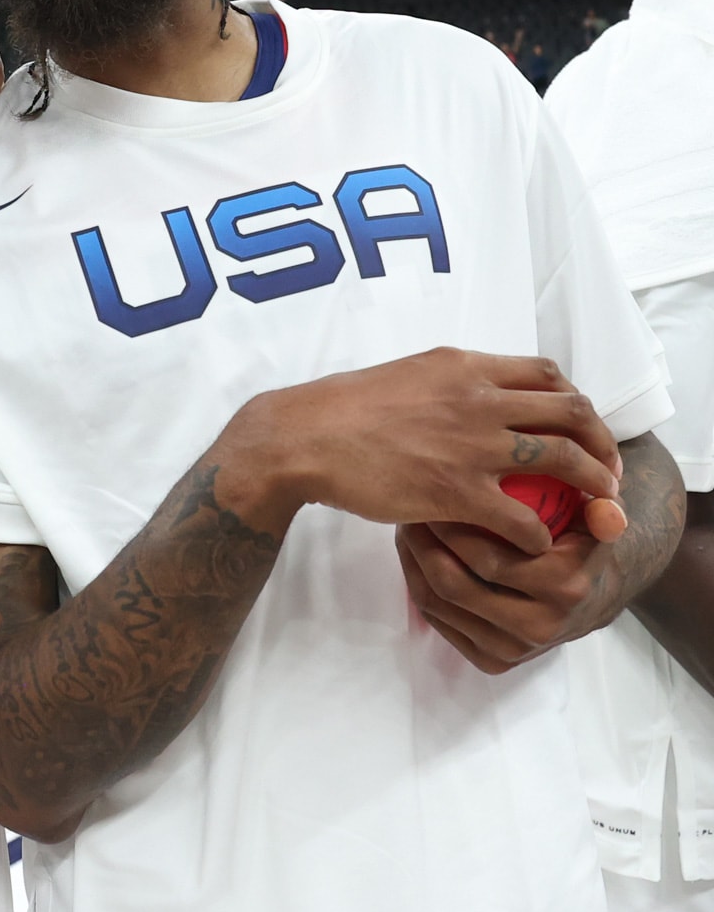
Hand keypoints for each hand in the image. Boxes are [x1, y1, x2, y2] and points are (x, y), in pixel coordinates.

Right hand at [230, 349, 621, 552]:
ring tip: (600, 506)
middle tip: (607, 470)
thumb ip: (449, 384)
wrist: (304, 437)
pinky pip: (522, 516)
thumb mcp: (408, 376)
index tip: (582, 426)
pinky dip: (540, 533)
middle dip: (602, 442)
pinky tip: (537, 545)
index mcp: (465, 367)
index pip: (546, 373)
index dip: (576, 400)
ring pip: (561, 458)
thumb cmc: (344, 409)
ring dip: (592, 484)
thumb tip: (475, 395)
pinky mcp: (455, 491)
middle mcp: (478, 398)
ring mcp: (470, 445)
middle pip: (570, 411)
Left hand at [396, 520, 624, 673]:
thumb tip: (608, 509)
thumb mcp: (597, 527)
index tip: (433, 495)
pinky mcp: (493, 662)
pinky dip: (420, 587)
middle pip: (455, 586)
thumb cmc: (582, 548)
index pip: (488, 561)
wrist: (593, 600)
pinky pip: (440, 623)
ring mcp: (513, 650)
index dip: (451, 528)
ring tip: (408, 530)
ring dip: (414, 565)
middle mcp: (538, 627)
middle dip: (423, 546)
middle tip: (410, 512)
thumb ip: (603, 513)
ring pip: (440, 606)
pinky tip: (416, 558)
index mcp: (563, 589)